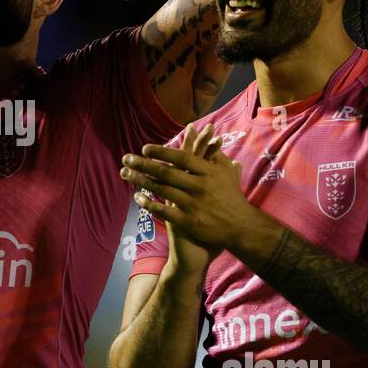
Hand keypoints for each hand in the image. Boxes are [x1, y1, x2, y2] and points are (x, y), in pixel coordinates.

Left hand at [121, 124, 247, 262]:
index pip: (181, 158)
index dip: (162, 152)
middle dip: (143, 164)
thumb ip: (217, 156)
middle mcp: (199, 186)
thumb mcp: (228, 173)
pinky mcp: (189, 221)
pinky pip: (164, 211)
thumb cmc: (233, 198)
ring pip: (162, 190)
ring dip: (141, 181)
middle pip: (166, 172)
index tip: (145, 148)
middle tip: (126, 158)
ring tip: (125, 174)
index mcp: (208, 172)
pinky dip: (149, 204)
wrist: (241, 228)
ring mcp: (193, 204)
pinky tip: (137, 197)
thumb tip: (209, 139)